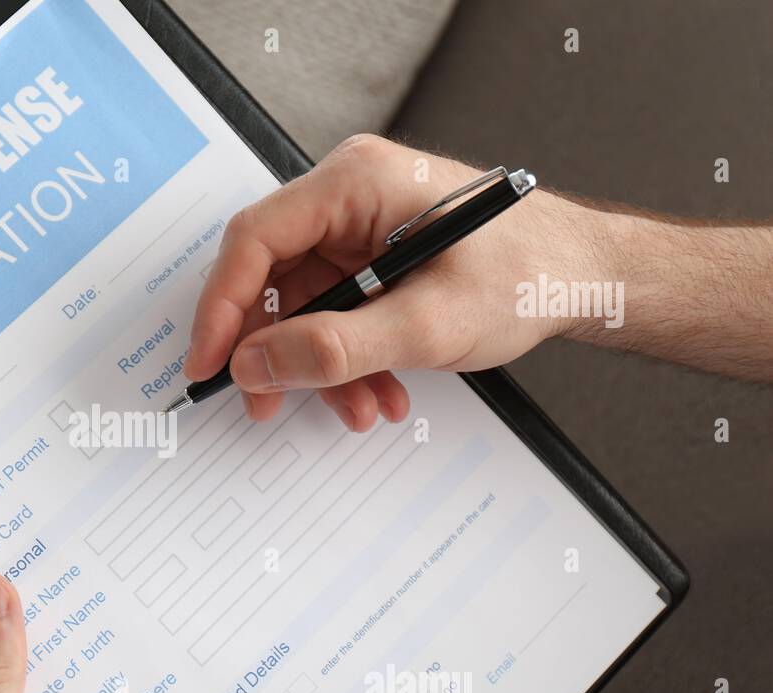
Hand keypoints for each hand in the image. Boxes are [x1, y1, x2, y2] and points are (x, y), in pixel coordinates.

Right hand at [187, 134, 612, 424]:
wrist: (584, 279)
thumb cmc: (529, 275)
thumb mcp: (428, 324)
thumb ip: (335, 348)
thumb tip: (255, 366)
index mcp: (355, 182)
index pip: (255, 240)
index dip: (221, 307)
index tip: (210, 364)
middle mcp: (349, 196)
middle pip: (272, 277)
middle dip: (278, 352)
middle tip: (264, 404)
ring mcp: (360, 228)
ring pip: (304, 306)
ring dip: (321, 367)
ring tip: (359, 409)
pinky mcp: (373, 258)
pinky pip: (335, 313)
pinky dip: (347, 359)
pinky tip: (378, 393)